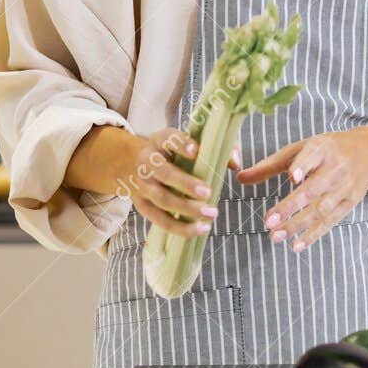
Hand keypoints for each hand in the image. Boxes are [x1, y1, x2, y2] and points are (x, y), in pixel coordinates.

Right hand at [117, 128, 240, 238]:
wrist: (132, 162)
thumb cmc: (172, 152)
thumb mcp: (188, 142)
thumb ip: (217, 148)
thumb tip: (235, 163)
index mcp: (160, 141)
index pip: (168, 139)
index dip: (181, 144)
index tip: (196, 150)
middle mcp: (147, 161)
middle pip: (164, 173)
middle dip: (186, 184)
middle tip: (208, 192)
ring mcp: (141, 184)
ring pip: (161, 199)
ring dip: (186, 209)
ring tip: (211, 214)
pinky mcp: (141, 204)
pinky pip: (159, 219)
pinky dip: (180, 227)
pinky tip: (201, 229)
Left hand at [235, 129, 367, 251]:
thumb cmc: (328, 150)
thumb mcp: (302, 148)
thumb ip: (270, 164)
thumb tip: (239, 177)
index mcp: (322, 149)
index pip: (312, 157)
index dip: (302, 166)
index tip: (291, 177)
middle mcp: (336, 168)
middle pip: (314, 189)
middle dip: (291, 206)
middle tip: (268, 221)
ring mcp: (345, 187)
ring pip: (321, 209)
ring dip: (298, 224)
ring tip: (275, 236)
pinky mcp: (349, 203)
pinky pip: (330, 221)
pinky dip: (314, 235)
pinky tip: (296, 245)